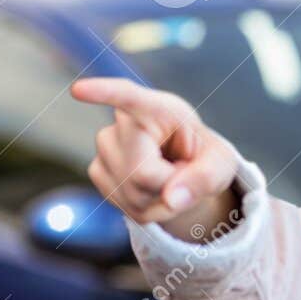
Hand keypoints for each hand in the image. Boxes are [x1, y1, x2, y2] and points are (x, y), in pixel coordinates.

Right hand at [70, 76, 239, 240]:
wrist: (184, 166)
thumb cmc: (204, 155)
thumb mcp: (221, 164)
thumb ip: (205, 177)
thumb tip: (172, 199)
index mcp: (159, 108)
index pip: (129, 97)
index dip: (104, 93)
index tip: (79, 90)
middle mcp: (124, 122)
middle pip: (143, 174)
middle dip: (170, 187)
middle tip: (184, 172)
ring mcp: (104, 146)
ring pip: (134, 195)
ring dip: (161, 200)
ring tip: (170, 177)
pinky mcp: (97, 171)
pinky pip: (127, 208)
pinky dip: (149, 209)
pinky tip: (154, 190)